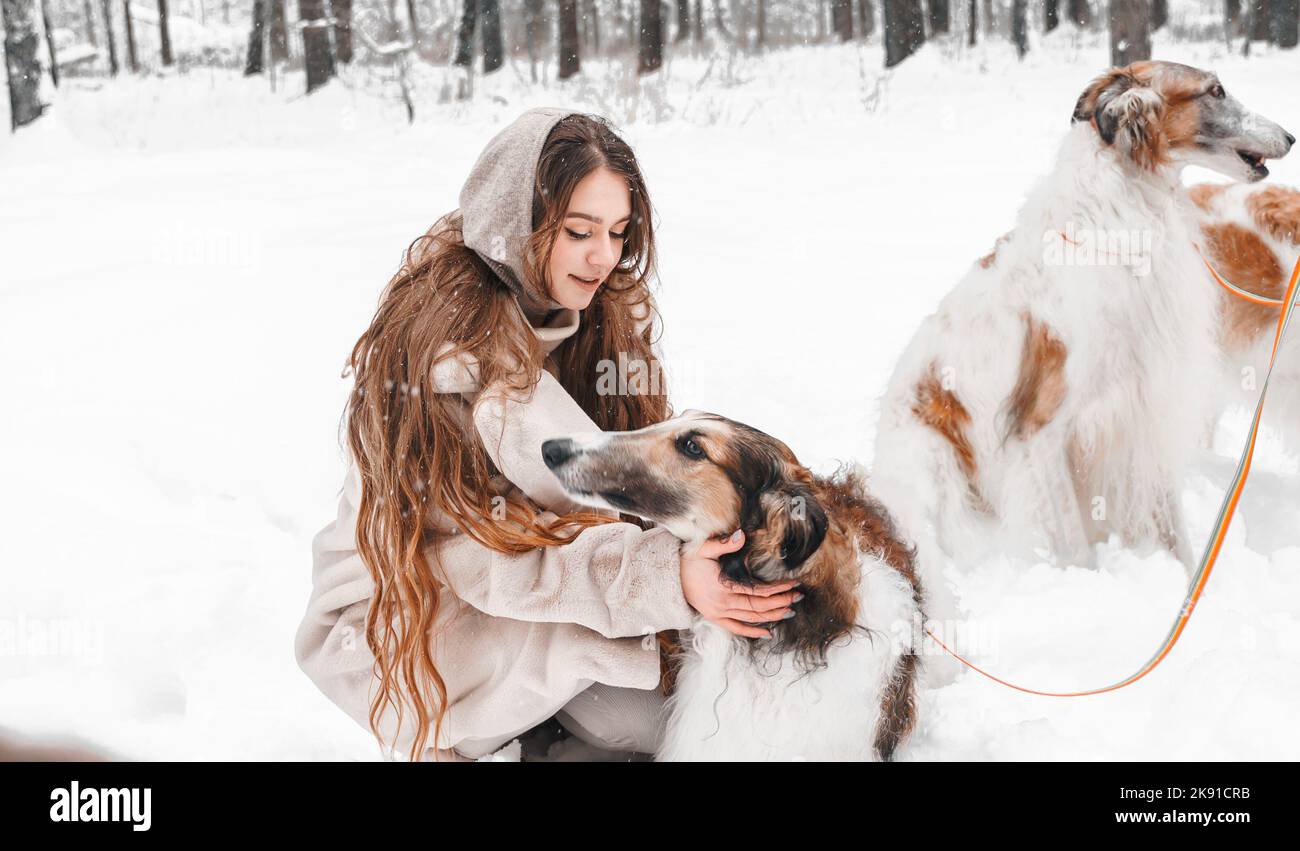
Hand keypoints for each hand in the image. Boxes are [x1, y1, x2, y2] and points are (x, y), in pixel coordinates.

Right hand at [680, 530, 802, 638]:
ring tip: (790, 610)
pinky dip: (753, 633)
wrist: (670, 580)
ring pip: (751, 619)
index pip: (758, 591)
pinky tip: (768, 633)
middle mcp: (723, 605)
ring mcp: (719, 614)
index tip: (793, 584)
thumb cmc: (688, 562)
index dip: (777, 589)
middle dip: (781, 602)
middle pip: (759, 607)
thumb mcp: (703, 549)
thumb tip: (741, 535)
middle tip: (798, 597)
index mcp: (723, 587)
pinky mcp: (715, 619)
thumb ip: (723, 544)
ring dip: (772, 616)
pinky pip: (737, 629)